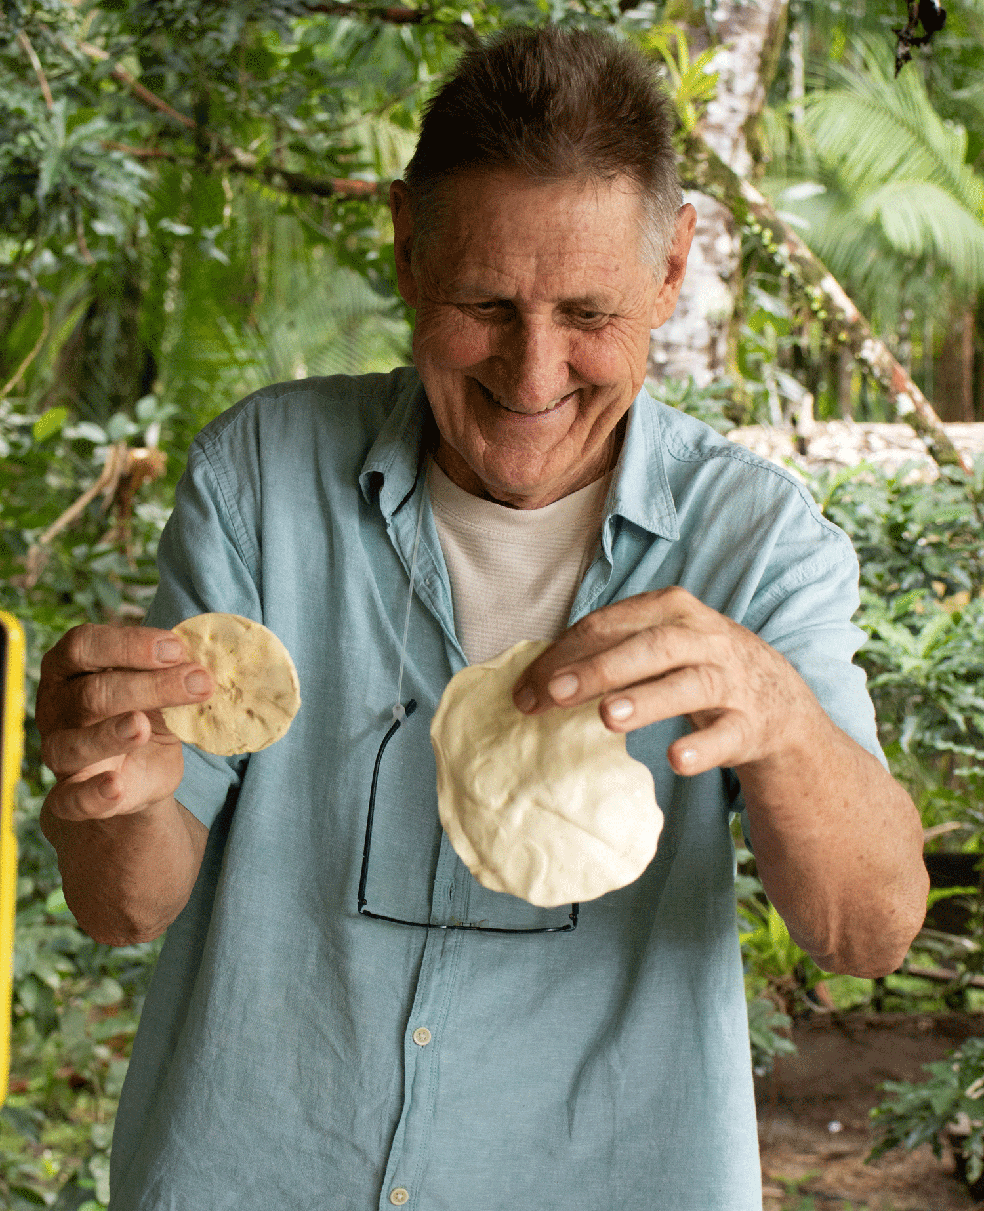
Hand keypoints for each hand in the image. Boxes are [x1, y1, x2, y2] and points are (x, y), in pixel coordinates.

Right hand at [37, 624, 213, 821]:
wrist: (136, 775)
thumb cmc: (144, 712)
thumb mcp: (157, 688)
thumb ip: (171, 672)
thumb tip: (206, 663)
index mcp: (70, 668)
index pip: (84, 645)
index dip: (129, 644)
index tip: (177, 648)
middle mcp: (57, 707)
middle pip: (92, 693)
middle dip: (149, 686)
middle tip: (197, 681)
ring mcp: (59, 753)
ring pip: (73, 744)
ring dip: (110, 735)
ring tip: (141, 727)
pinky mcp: (68, 795)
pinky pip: (69, 799)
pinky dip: (91, 794)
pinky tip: (115, 787)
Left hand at [511, 587, 822, 776]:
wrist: (777, 700)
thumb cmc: (693, 666)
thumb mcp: (655, 644)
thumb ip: (603, 652)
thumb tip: (535, 682)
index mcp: (670, 609)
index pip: (609, 626)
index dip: (565, 655)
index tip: (525, 689)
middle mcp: (703, 638)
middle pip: (649, 647)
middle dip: (599, 669)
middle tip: (555, 694)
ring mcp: (729, 680)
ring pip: (688, 685)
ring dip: (648, 700)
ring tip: (608, 718)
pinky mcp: (748, 724)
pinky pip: (725, 735)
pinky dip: (702, 748)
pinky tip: (675, 760)